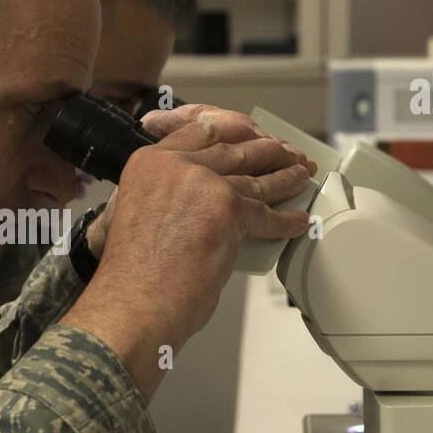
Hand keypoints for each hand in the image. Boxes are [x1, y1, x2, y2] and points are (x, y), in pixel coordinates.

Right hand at [66, 105, 314, 396]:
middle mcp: (174, 164)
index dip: (230, 130)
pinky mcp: (226, 208)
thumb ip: (167, 195)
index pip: (198, 131)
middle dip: (265, 151)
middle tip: (284, 153)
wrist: (133, 302)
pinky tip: (296, 220)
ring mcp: (202, 183)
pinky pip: (266, 213)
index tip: (248, 131)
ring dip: (284, 177)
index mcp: (149, 163)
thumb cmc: (132, 274)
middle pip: (232, 149)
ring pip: (254, 177)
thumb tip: (198, 201)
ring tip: (300, 176)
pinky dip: (285, 220)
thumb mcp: (137, 214)